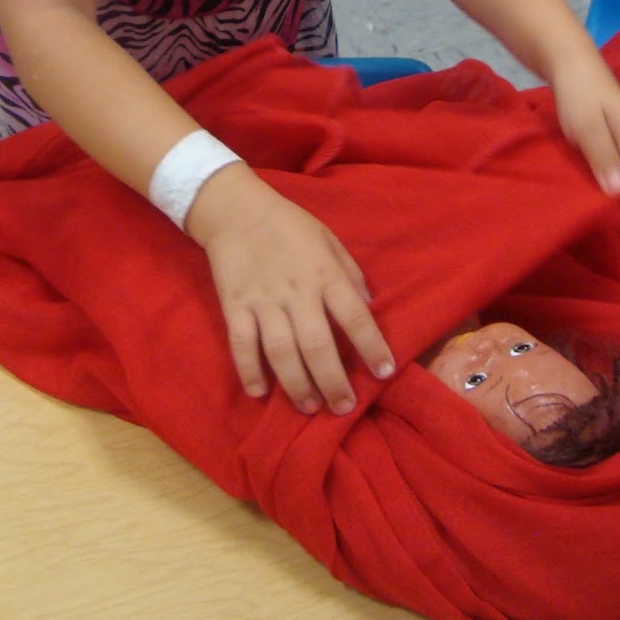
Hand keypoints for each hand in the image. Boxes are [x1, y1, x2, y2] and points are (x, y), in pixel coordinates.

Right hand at [186, 164, 394, 414]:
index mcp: (324, 273)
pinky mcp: (235, 306)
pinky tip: (261, 392)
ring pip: (282, 352)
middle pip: (318, 344)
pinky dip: (250, 371)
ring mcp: (263, 300)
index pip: (355, 315)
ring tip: (310, 407)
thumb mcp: (329, 240)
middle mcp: (296, 291)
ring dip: (297, 385)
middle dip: (333, 382)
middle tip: (343, 408)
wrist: (237, 210)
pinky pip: (242, 344)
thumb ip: (350, 274)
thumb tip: (371, 307)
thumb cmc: (290, 226)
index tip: (385, 373)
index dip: (372, 346)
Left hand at [550, 53, 619, 202]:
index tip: (601, 198)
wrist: (574, 64)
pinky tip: (596, 162)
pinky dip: (615, 166)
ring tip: (592, 174)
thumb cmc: (579, 94)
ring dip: (618, 178)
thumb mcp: (586, 127)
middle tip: (593, 186)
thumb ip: (604, 157)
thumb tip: (619, 193)